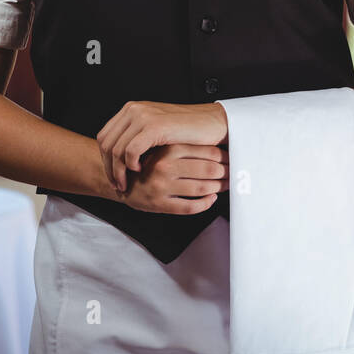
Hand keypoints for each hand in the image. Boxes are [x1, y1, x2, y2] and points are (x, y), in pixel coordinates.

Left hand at [96, 100, 227, 192]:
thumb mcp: (156, 128)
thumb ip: (138, 135)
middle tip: (116, 183)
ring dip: (118, 170)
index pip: (105, 135)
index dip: (104, 158)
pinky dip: (131, 164)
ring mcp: (143, 116)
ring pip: (116, 148)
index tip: (112, 174)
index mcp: (132, 109)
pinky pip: (131, 150)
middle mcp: (134, 110)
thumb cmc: (188, 129)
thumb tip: (120, 154)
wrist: (211, 123)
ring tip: (125, 182)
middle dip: (108, 167)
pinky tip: (139, 170)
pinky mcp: (154, 126)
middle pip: (106, 143)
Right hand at [108, 144, 228, 214]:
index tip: (232, 158)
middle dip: (225, 172)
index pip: (206, 152)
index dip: (224, 157)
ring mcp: (162, 186)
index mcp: (168, 148)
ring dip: (218, 188)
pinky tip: (211, 199)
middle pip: (207, 170)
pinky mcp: (160, 204)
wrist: (119, 180)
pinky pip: (189, 207)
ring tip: (225, 185)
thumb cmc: (145, 162)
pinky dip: (205, 204)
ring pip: (201, 188)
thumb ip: (183, 146)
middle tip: (234, 173)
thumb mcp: (161, 147)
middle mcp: (165, 166)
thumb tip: (218, 147)